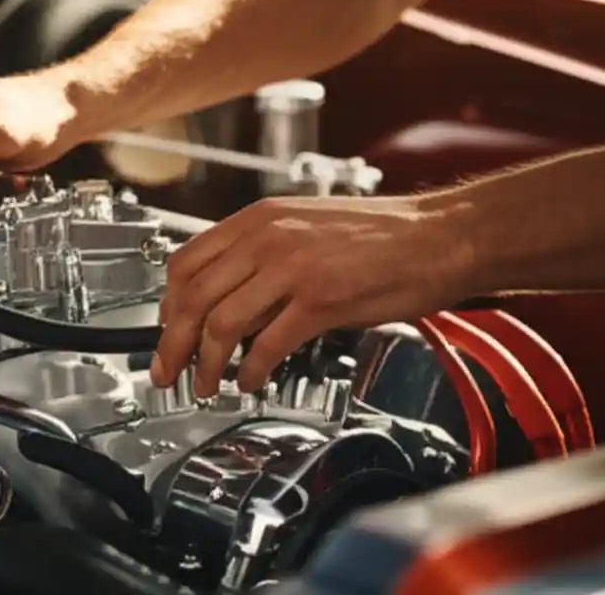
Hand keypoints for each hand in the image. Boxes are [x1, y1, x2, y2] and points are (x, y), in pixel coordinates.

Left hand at [152, 195, 475, 395]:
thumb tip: (225, 297)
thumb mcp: (304, 228)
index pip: (186, 263)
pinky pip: (267, 343)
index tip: (164, 331)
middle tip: (167, 372)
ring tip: (207, 384)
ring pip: (222, 323)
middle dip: (172, 344)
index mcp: (259, 219)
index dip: (167, 305)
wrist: (441, 236)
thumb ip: (260, 256)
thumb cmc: (381, 236)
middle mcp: (268, 238)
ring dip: (207, 364)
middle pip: (194, 298)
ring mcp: (293, 268)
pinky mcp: (321, 300)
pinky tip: (251, 381)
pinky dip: (251, 370)